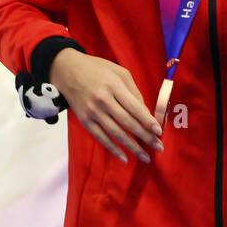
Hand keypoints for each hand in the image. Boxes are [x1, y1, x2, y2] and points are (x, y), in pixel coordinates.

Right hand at [50, 48, 163, 163]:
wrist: (67, 70)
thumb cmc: (97, 69)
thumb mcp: (119, 72)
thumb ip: (134, 91)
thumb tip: (146, 113)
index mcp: (114, 86)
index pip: (134, 107)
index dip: (147, 121)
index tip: (159, 132)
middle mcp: (103, 100)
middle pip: (127, 123)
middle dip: (145, 137)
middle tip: (159, 147)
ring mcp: (92, 112)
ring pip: (116, 134)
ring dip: (133, 147)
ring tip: (146, 157)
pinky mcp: (84, 120)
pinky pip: (101, 138)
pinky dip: (113, 149)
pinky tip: (124, 157)